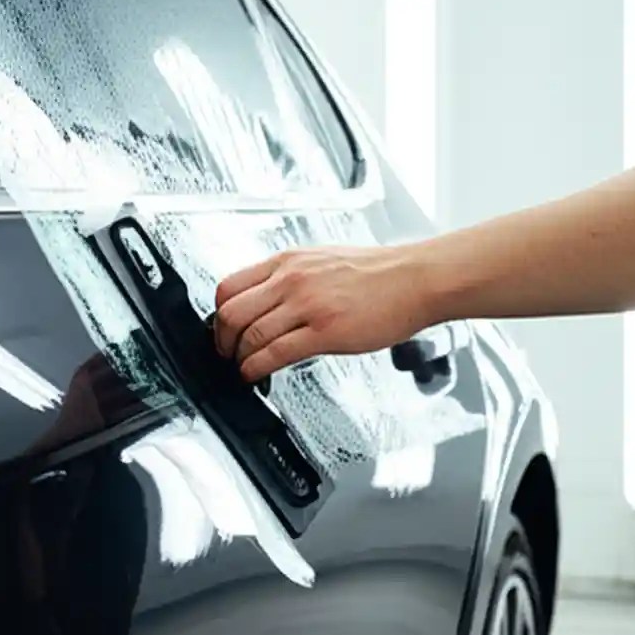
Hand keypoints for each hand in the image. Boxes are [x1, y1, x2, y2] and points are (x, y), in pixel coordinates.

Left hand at [213, 245, 434, 380]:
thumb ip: (291, 277)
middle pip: (231, 312)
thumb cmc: (378, 273)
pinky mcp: (325, 331)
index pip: (230, 286)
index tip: (221, 329)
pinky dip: (256, 367)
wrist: (416, 279)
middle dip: (221, 340)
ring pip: (250, 335)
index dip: (218, 314)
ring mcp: (307, 305)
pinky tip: (255, 374)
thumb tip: (266, 298)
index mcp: (288, 261)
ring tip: (242, 367)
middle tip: (225, 353)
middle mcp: (292, 279)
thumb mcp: (322, 260)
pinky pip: (275, 353)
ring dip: (238, 358)